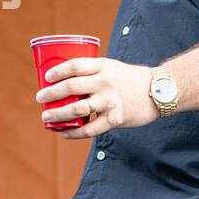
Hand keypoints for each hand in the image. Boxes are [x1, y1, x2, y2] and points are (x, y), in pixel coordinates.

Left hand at [36, 57, 158, 139]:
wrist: (159, 92)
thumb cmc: (131, 80)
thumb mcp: (112, 68)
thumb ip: (93, 73)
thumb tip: (66, 83)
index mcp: (103, 66)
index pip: (75, 65)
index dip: (58, 71)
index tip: (47, 77)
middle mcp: (105, 82)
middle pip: (72, 86)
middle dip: (52, 93)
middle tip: (40, 97)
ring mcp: (110, 101)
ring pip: (77, 109)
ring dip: (58, 114)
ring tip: (46, 117)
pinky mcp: (115, 119)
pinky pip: (90, 129)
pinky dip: (74, 133)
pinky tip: (64, 133)